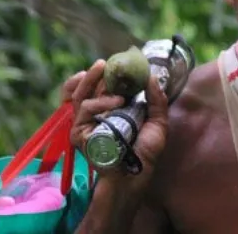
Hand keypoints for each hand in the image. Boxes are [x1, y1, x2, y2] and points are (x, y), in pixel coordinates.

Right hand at [65, 60, 169, 181]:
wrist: (135, 174)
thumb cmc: (145, 152)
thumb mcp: (157, 123)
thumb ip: (157, 100)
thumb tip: (153, 77)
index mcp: (110, 111)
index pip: (98, 88)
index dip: (101, 75)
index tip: (112, 63)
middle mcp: (95, 116)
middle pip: (84, 88)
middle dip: (92, 73)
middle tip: (103, 63)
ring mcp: (85, 124)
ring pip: (79, 94)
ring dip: (91, 80)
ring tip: (103, 71)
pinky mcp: (79, 133)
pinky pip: (84, 109)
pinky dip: (99, 102)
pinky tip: (115, 101)